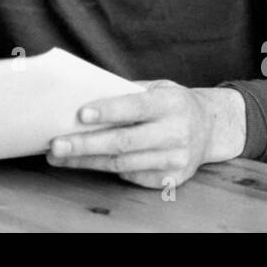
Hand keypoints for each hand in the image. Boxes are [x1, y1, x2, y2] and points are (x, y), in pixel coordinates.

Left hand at [46, 81, 240, 189]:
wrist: (211, 128)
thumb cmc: (172, 103)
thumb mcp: (158, 88)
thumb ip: (128, 93)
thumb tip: (83, 100)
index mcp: (171, 103)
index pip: (136, 107)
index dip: (109, 111)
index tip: (80, 114)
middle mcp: (176, 133)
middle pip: (124, 142)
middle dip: (85, 144)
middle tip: (56, 145)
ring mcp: (176, 159)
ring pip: (123, 164)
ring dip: (86, 161)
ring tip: (59, 156)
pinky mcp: (171, 179)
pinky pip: (131, 176)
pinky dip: (106, 169)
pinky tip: (84, 162)